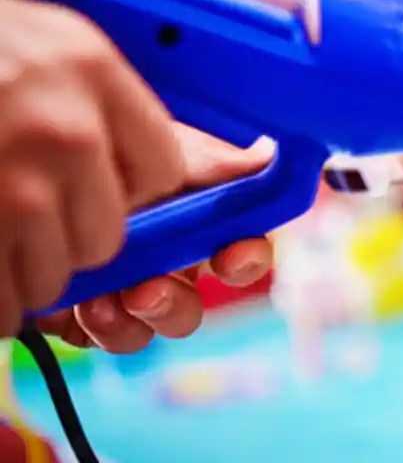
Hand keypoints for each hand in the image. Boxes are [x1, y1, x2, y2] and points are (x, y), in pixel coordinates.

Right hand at [0, 0, 184, 332]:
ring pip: (55, 275)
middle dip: (79, 238)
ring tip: (3, 229)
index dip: (136, 187)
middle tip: (38, 210)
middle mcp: (60, 128)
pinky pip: (5, 298)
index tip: (108, 182)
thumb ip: (124, 100)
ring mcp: (9, 181)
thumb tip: (253, 162)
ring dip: (28, 271)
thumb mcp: (55, 43)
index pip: (161, 168)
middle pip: (110, 235)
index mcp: (90, 72)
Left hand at [39, 126, 273, 351]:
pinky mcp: (84, 315)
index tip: (230, 258)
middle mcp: (169, 266)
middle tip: (145, 292)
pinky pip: (99, 338)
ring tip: (97, 303)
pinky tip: (73, 301)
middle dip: (174, 305)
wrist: (46, 166)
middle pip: (193, 307)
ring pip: (148, 329)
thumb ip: (216, 162)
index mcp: (199, 229)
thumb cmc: (108, 152)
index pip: (244, 254)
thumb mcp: (161, 149)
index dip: (246, 261)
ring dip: (130, 322)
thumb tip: (270, 155)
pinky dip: (88, 327)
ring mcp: (127, 293)